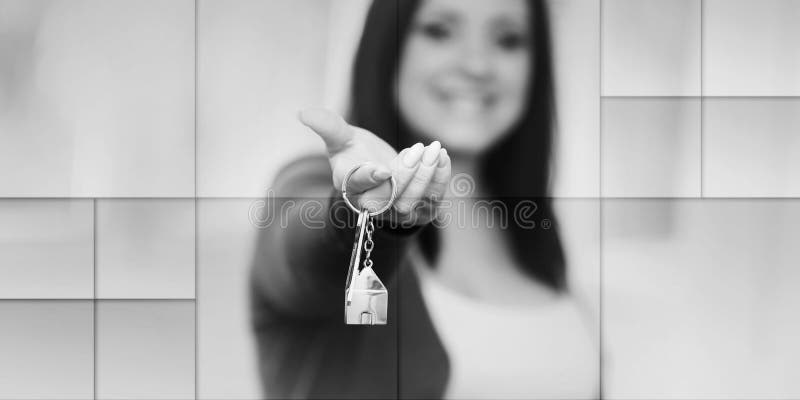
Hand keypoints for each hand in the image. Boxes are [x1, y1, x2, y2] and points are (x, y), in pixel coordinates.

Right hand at [299, 108, 450, 224]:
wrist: (380, 176)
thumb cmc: (356, 155)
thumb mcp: (341, 139)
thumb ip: (328, 126)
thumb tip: (303, 112)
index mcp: (350, 188)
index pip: (357, 188)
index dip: (368, 180)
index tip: (381, 169)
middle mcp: (373, 205)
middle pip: (390, 197)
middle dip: (407, 174)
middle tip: (420, 149)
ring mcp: (398, 211)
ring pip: (414, 201)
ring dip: (427, 176)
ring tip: (433, 149)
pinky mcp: (421, 210)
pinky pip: (433, 199)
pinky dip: (441, 178)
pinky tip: (442, 156)